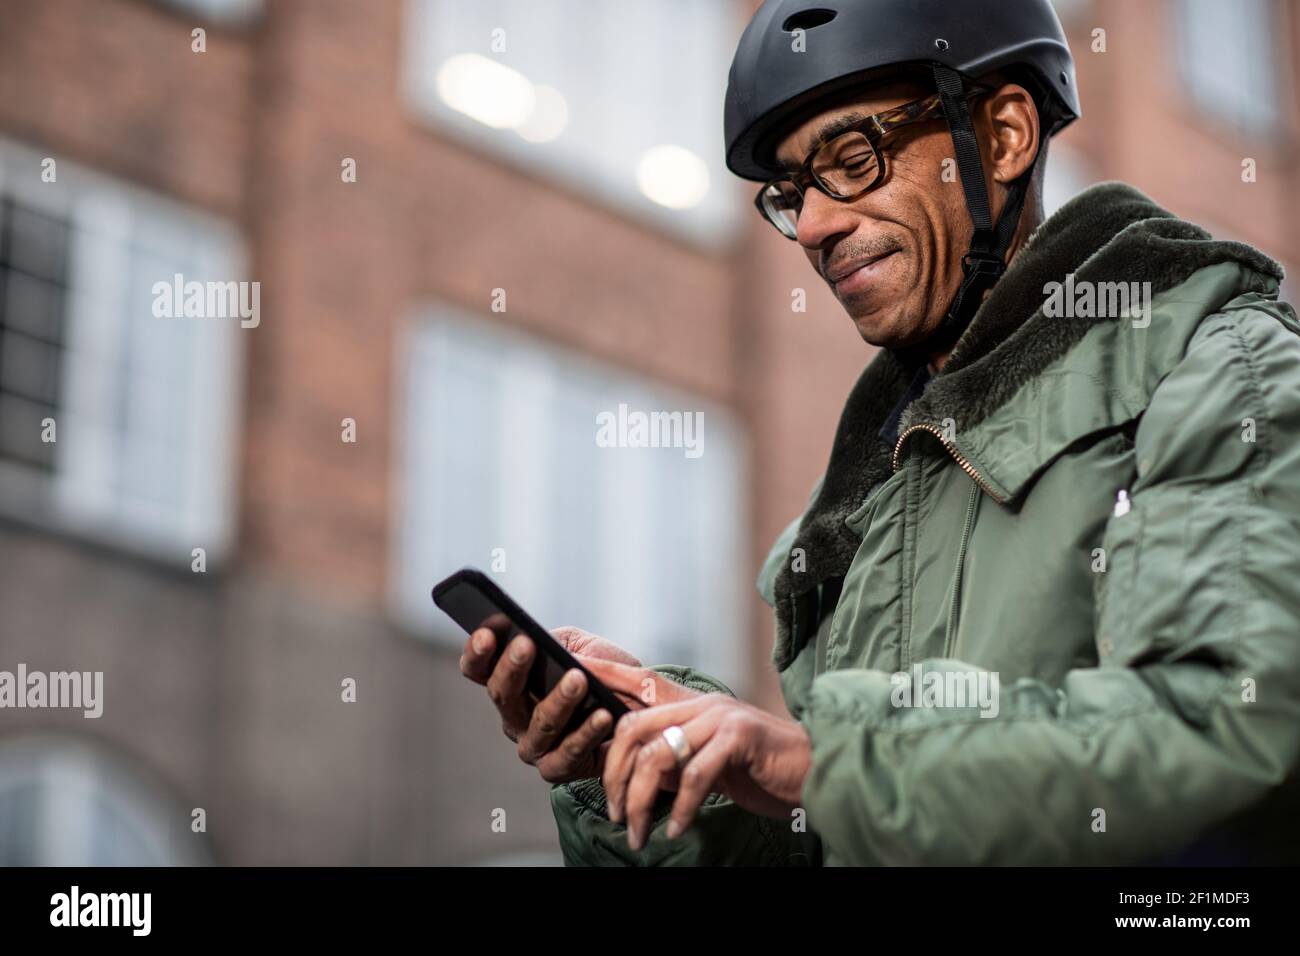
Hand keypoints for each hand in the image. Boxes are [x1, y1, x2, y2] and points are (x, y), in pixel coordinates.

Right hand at [459, 622, 639, 782]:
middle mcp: (514, 716)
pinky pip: (569, 752)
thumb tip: (546, 645)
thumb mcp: (580, 646)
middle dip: (512, 667)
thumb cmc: (603, 673)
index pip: (478, 669)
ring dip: (558, 701)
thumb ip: (559, 643)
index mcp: (512, 682)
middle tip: (526, 644)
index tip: (486, 634)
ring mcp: (534, 745)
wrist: (639, 706)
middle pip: (501, 694)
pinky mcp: (559, 768)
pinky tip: (603, 714)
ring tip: (578, 679)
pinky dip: (587, 732)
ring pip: (539, 724)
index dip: (476, 653)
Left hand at [600, 694, 811, 850]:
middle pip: (634, 729)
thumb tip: (636, 779)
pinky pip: (695, 775)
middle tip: (617, 814)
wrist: (817, 771)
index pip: (635, 697)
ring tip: (641, 832)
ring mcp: (721, 718)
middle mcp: (702, 705)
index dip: (606, 708)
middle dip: (615, 775)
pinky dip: (682, 808)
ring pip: (658, 755)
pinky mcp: (740, 738)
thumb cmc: (763, 771)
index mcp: (692, 706)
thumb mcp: (711, 764)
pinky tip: (679, 828)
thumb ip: (677, 761)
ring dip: (642, 800)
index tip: (583, 717)